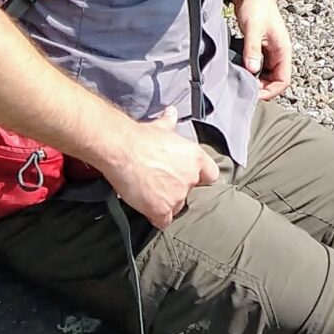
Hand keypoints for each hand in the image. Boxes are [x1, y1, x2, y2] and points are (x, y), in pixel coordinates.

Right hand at [108, 107, 219, 229]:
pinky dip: (156, 217)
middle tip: (161, 184)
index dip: (199, 178)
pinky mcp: (162, 209)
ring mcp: (177, 195)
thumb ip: (170, 123)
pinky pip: (164, 221)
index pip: (211, 175)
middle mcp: (191, 177)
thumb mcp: (160, 127)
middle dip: (177, 191)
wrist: (122, 149)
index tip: (189, 178)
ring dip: (166, 204)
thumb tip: (171, 112)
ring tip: (150, 194)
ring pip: (177, 207)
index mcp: (196, 158)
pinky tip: (146, 208)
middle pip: (190, 193)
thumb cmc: (140, 137)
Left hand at [233, 0, 292, 99]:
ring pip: (266, 74)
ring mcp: (269, 49)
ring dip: (256, 80)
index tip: (254, 94)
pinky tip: (239, 69)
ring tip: (240, 80)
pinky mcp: (260, 46)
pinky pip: (258, 65)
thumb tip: (253, 70)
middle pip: (275, 80)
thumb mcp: (254, 28)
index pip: (284, 80)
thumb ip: (253, 49)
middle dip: (262, 88)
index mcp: (283, 49)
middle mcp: (279, 51)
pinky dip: (250, 71)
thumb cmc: (256, 4)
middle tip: (243, 89)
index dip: (270, 91)